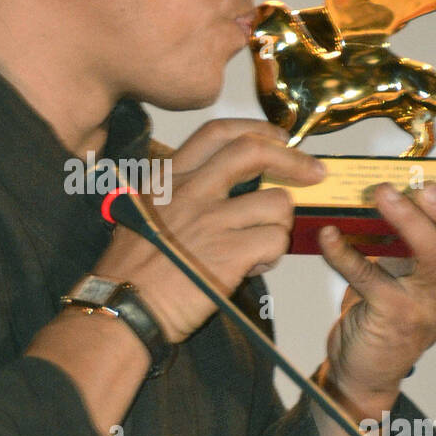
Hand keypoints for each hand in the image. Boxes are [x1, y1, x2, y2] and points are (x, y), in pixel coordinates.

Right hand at [95, 119, 324, 343]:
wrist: (123, 306)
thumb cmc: (129, 271)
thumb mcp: (141, 214)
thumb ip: (178, 196)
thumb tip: (227, 192)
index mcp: (168, 179)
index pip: (217, 133)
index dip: (257, 129)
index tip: (279, 136)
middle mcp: (191, 191)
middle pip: (254, 152)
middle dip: (293, 159)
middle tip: (312, 173)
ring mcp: (211, 220)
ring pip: (276, 203)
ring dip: (280, 225)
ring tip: (262, 244)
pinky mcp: (229, 253)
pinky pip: (275, 241)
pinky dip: (273, 255)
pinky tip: (253, 266)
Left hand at [317, 182, 435, 410]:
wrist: (369, 365)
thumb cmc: (397, 305)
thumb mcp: (421, 270)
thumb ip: (425, 234)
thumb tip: (405, 179)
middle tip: (430, 187)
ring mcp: (427, 306)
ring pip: (432, 259)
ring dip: (409, 221)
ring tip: (384, 194)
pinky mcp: (390, 314)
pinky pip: (368, 277)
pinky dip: (344, 253)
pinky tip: (329, 234)